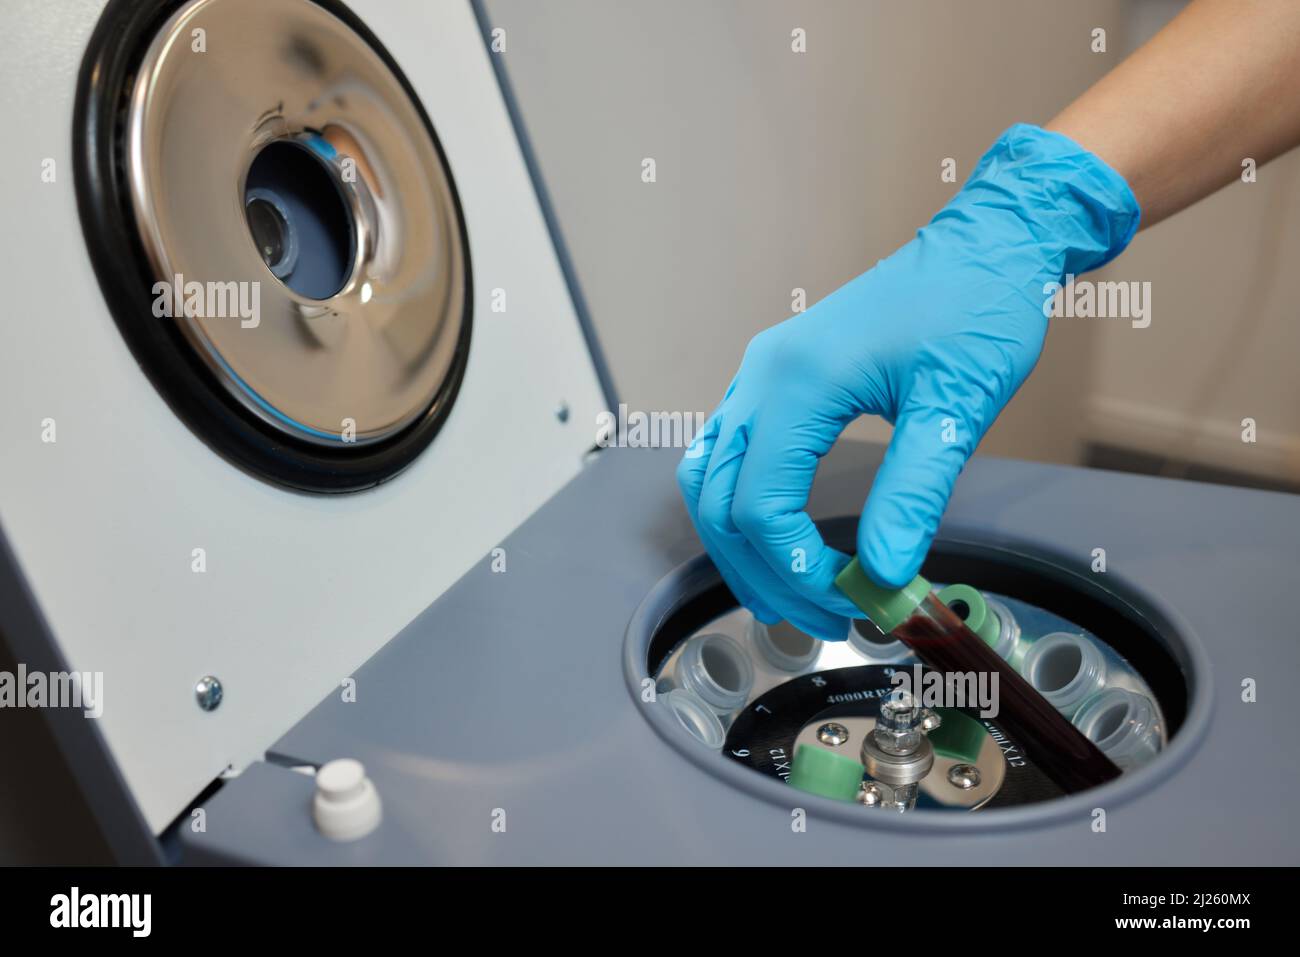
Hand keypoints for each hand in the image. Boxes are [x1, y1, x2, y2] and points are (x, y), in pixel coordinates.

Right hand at [677, 124, 1138, 639]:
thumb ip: (913, 492)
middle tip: (821, 618)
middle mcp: (763, 376)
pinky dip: (741, 506)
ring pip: (709, 478)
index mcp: (798, 382)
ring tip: (788, 592)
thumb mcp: (955, 405)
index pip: (760, 503)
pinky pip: (728, 453)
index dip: (796, 567)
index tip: (851, 601)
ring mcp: (761, 375)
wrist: (984, 245)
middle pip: (717, 499)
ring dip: (738, 544)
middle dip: (760, 570)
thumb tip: (886, 574)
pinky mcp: (775, 379)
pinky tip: (781, 537)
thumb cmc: (976, 310)